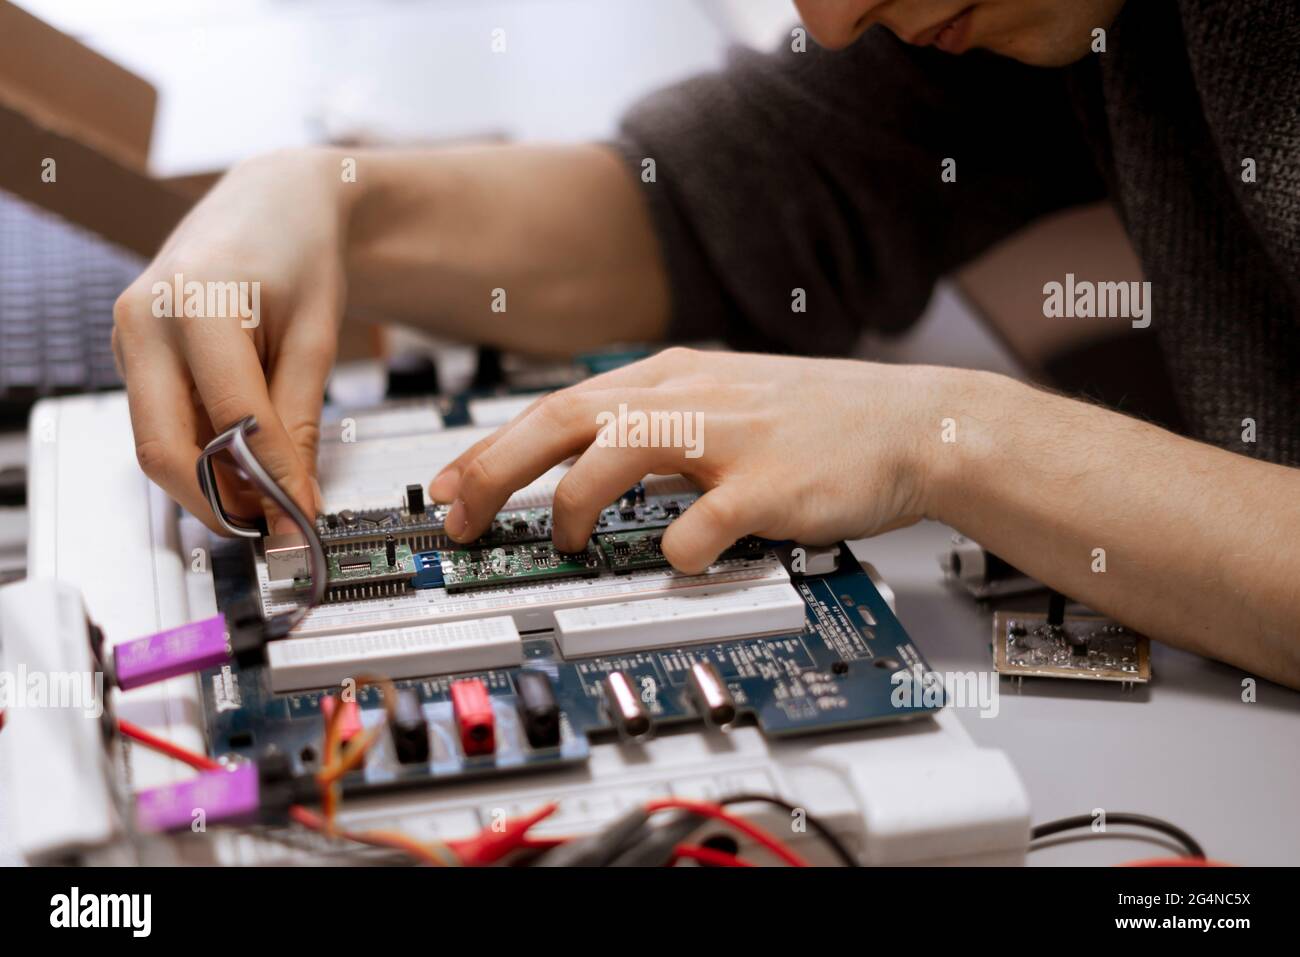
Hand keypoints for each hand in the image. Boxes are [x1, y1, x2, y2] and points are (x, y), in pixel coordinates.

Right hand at [112, 148, 348, 531]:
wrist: (273, 202)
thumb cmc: (298, 251)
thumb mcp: (317, 336)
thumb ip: (299, 419)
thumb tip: (294, 496)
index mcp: (194, 304)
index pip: (231, 420)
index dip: (267, 482)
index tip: (299, 520)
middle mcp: (144, 320)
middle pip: (163, 447)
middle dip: (217, 501)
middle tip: (272, 527)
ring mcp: (129, 337)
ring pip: (156, 442)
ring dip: (208, 482)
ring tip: (267, 495)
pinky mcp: (134, 352)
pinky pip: (161, 420)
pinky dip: (201, 451)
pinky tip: (243, 458)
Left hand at [428, 348, 945, 572]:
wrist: (910, 423)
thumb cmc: (813, 421)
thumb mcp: (719, 399)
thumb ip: (650, 424)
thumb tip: (575, 463)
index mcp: (670, 378)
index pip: (555, 405)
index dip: (489, 448)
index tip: (446, 487)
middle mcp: (688, 398)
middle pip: (563, 421)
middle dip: (495, 471)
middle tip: (458, 518)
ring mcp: (729, 438)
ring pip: (614, 458)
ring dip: (573, 507)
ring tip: (564, 543)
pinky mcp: (769, 485)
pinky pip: (697, 526)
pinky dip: (673, 551)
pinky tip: (678, 560)